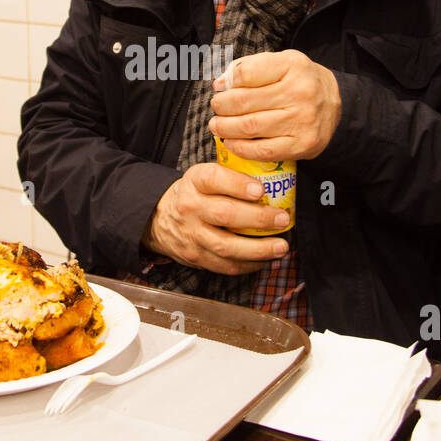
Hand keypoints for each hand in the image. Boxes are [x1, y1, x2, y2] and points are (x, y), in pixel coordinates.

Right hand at [141, 162, 290, 274]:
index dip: (237, 184)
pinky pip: (225, 265)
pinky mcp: (196, 257)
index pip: (213, 179)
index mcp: (194, 182)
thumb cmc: (193, 194)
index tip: (261, 190)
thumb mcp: (202, 176)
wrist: (158, 218)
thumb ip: (230, 175)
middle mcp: (190, 207)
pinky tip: (265, 259)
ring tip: (281, 246)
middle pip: (225, 214)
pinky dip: (248, 264)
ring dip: (258, 248)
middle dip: (258, 218)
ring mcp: (192, 235)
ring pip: (226, 246)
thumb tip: (273, 177)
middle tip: (282, 218)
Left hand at [209, 50, 340, 160]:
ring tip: (217, 125)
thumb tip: (220, 84)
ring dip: (224, 128)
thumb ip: (249, 68)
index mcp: (292, 65)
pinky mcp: (302, 145)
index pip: (246, 73)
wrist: (335, 103)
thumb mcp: (280, 62)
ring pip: (249, 127)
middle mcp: (300, 92)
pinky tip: (231, 142)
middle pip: (243, 101)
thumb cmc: (298, 82)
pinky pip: (263, 151)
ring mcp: (302, 120)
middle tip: (216, 108)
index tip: (219, 88)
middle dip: (221, 107)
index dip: (226, 82)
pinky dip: (240, 148)